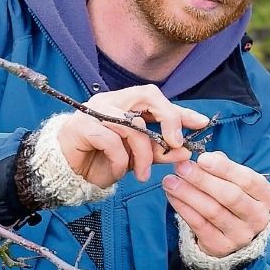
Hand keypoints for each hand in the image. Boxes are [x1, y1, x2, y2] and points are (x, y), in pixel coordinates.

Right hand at [56, 85, 209, 188]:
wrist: (68, 172)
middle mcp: (112, 101)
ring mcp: (96, 110)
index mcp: (125, 104)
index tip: (202, 124)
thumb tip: (186, 151)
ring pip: (132, 124)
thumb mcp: (137, 158)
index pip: (158, 100)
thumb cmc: (102, 161)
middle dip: (168, 118)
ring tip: (143, 174)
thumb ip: (160, 152)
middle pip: (148, 96)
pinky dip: (120, 160)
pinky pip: (111, 140)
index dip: (181, 111)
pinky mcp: (83, 126)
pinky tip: (118, 172)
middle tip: (176, 144)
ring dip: (143, 153)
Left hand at [164, 151, 269, 257]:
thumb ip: (223, 167)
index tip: (202, 158)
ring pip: (213, 211)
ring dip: (188, 193)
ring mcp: (241, 234)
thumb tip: (205, 157)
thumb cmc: (232, 199)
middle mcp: (257, 217)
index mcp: (265, 196)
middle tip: (181, 167)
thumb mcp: (235, 182)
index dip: (225, 168)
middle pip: (230, 196)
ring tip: (170, 181)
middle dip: (202, 180)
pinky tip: (172, 196)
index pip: (248, 180)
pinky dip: (183, 208)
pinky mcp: (221, 246)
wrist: (231, 235)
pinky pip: (200, 225)